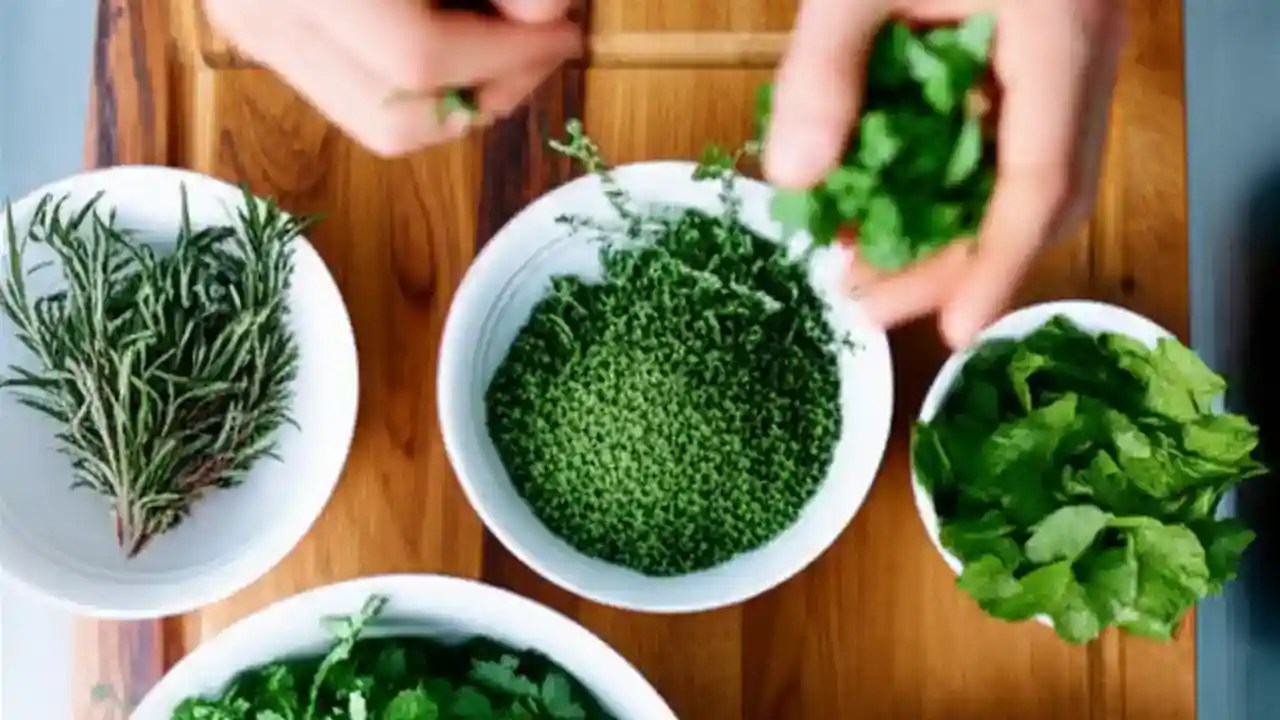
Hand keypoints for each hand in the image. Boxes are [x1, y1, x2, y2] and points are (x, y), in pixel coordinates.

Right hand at [206, 0, 580, 156]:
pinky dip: (411, 72)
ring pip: (374, 118)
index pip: (421, 60)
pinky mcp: (251, 29)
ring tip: (491, 27)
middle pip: (396, 122)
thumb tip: (544, 17)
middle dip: (487, 92)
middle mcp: (266, 12)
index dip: (511, 57)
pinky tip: (440, 14)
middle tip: (536, 43)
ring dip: (453, 89)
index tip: (565, 30)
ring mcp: (250, 28)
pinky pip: (351, 88)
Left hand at [765, 0, 1125, 347]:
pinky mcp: (1038, 53)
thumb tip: (795, 181)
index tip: (947, 331)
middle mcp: (1080, 59)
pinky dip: (943, 178)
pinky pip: (1003, 137)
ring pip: (1021, 174)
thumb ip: (824, 70)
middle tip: (864, 296)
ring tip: (859, 255)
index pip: (1040, 183)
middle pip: (1037, 196)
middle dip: (954, 261)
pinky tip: (879, 193)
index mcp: (1058, 36)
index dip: (995, 267)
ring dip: (945, 225)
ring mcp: (1066, 58)